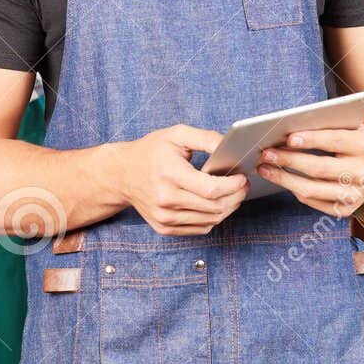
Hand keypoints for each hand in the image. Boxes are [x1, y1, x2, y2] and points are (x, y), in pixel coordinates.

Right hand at [115, 125, 248, 235]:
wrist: (122, 174)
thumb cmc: (151, 152)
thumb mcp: (177, 134)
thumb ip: (206, 138)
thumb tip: (230, 147)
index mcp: (170, 174)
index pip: (211, 189)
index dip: (233, 186)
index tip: (241, 178)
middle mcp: (166, 200)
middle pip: (214, 208)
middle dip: (235, 197)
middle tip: (242, 186)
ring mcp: (164, 217)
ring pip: (210, 221)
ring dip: (228, 209)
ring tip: (232, 195)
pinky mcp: (164, 228)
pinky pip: (200, 229)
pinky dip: (213, 218)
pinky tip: (215, 204)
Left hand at [257, 109, 363, 217]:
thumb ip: (358, 107)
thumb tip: (344, 99)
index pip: (335, 141)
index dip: (312, 140)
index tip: (289, 137)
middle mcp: (362, 173)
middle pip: (318, 168)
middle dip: (288, 160)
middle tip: (265, 153)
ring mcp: (353, 194)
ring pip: (311, 189)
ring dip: (284, 179)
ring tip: (264, 168)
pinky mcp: (344, 209)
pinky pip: (313, 201)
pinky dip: (293, 190)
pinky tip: (279, 179)